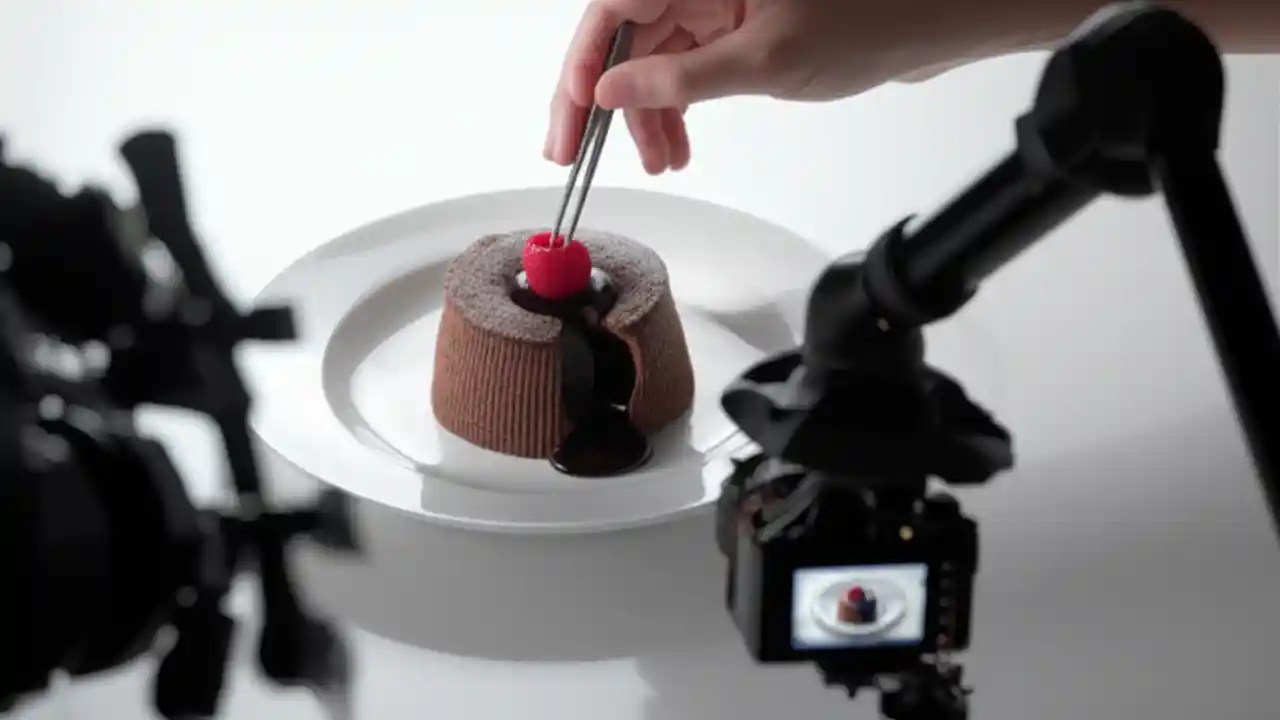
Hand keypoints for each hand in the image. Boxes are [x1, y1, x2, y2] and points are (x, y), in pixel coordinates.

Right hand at [544, 0, 980, 173]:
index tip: (574, 113)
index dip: (583, 61)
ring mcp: (718, 4)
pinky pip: (685, 67)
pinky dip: (677, 108)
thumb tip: (610, 91)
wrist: (931, 25)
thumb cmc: (867, 23)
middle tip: (576, 150)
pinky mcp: (736, 27)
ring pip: (653, 58)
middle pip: (624, 35)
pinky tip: (679, 145)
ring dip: (646, 113)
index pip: (614, 8)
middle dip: (603, 98)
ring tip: (660, 162)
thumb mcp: (765, 61)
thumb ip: (683, 80)